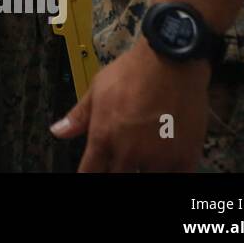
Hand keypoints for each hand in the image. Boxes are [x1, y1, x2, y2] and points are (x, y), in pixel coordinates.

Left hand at [52, 39, 211, 170]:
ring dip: (144, 172)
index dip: (89, 176)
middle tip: (122, 164)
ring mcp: (159, 158)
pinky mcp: (186, 157)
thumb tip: (57, 132)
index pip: (90, 173)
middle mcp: (129, 153)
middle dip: (117, 173)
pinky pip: (179, 180)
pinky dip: (172, 175)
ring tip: (145, 162)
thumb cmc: (132, 72)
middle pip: (118, 179)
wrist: (171, 61)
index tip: (94, 172)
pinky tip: (168, 168)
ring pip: (147, 181)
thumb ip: (79, 116)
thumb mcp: (97, 88)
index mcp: (103, 137)